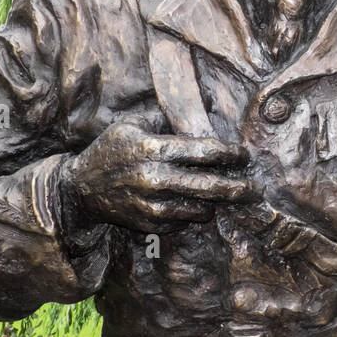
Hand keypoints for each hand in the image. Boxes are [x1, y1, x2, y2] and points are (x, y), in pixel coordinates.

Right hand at [59, 123, 253, 232]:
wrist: (80, 189)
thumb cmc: (111, 150)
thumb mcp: (133, 125)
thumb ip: (165, 119)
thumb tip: (200, 113)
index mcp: (154, 148)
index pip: (205, 151)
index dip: (231, 154)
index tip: (245, 156)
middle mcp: (155, 178)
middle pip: (211, 186)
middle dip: (239, 189)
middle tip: (256, 189)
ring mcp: (152, 204)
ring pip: (201, 208)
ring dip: (216, 203)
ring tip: (224, 197)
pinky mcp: (149, 223)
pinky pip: (184, 221)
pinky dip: (193, 214)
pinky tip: (196, 205)